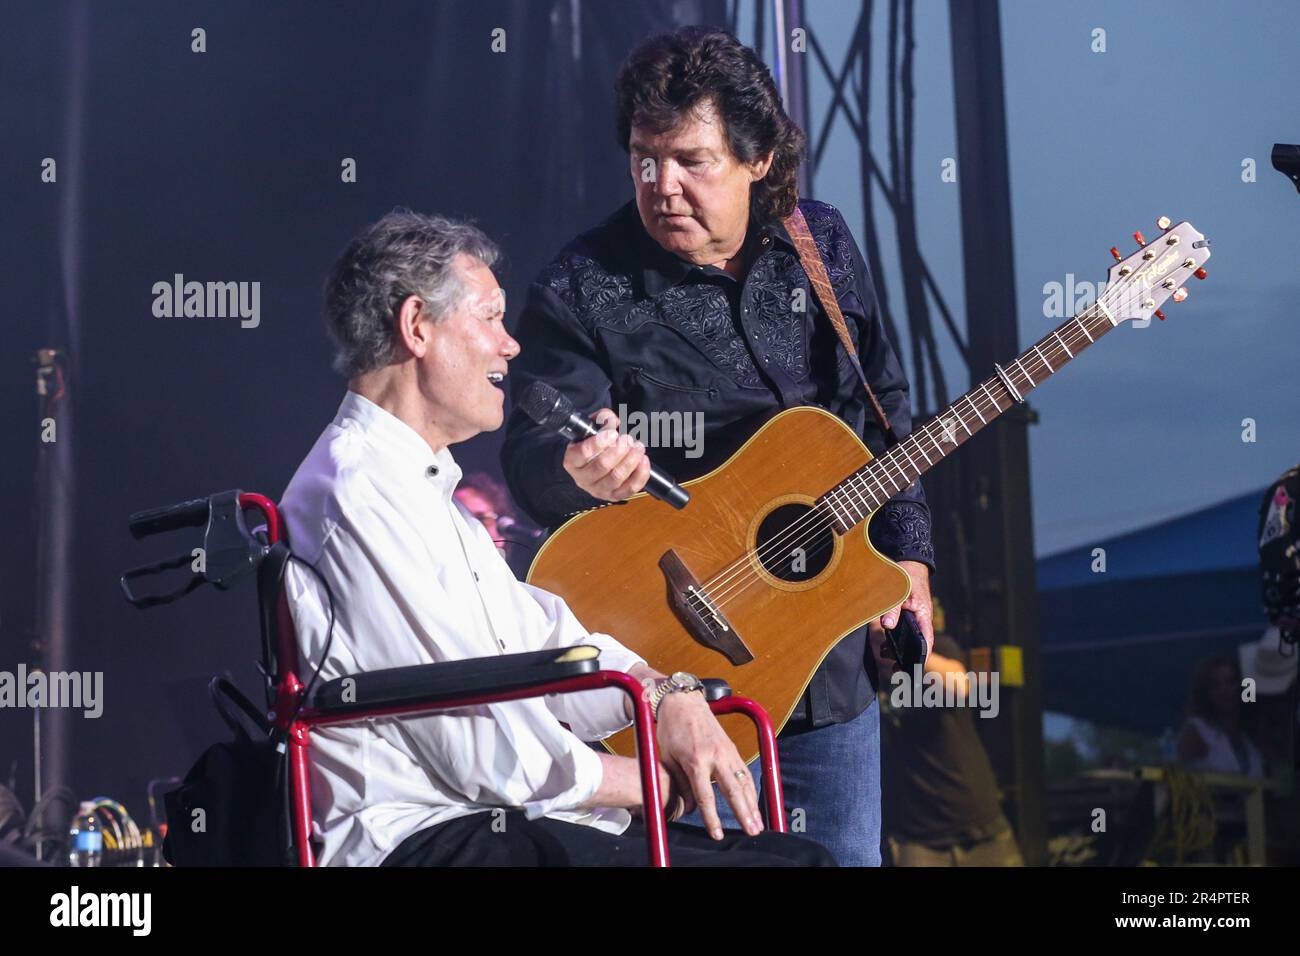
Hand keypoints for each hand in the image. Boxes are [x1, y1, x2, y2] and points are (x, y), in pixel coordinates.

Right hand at [562, 407, 651, 501]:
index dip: (599, 442)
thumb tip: (611, 420)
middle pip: (602, 466)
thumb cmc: (594, 445)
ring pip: (616, 478)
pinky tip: (643, 461)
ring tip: (638, 447)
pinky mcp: (614, 496)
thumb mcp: (593, 428)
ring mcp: (598, 489)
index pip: (582, 453)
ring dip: (630, 460)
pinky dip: (640, 474)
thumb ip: (602, 419)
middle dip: (618, 450)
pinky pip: (630, 488)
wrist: (596, 461)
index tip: (613, 433)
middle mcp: (583, 478)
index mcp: (573, 460)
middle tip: (627, 439)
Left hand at [653, 691, 762, 839]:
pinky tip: (754, 802)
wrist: (684, 702)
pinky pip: (744, 772)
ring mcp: (727, 751)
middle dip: (743, 813)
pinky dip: (751, 789)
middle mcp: (715, 755)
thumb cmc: (672, 728)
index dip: (711, 817)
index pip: (705, 795)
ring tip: (757, 823)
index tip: (716, 834)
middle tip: (752, 831)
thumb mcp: (668, 757)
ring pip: (744, 782)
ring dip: (752, 804)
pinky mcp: (732, 748)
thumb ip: (680, 783)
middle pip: (733, 790)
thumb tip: (691, 806)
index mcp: (696, 759)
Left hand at [868, 560, 934, 675]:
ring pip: (908, 641)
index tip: (915, 669)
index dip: (922, 656)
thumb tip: (887, 626)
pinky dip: (894, 641)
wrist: (909, 565)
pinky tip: (883, 647)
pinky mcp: (907, 618)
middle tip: (895, 670)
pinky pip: (902, 633)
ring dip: (898, 650)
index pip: (927, 641)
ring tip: (886, 657)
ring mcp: (914, 620)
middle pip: (917, 645)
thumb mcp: (899, 593)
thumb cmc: (908, 578)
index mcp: (924, 617)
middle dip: (907, 658)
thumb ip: (893, 609)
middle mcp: (921, 621)